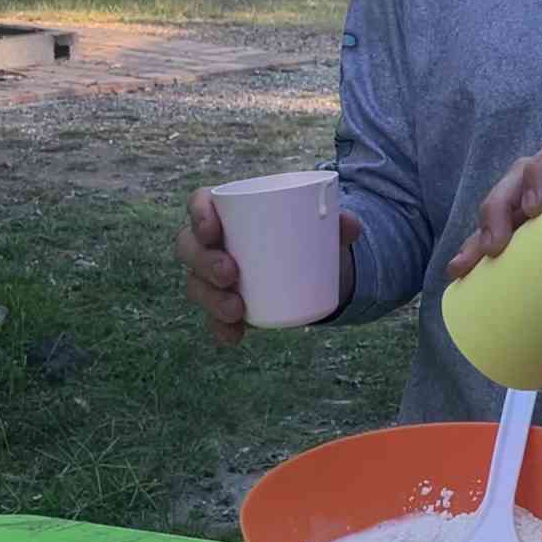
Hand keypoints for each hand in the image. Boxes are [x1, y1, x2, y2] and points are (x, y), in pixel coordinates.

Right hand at [175, 189, 361, 345]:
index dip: (198, 215)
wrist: (312, 268)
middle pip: (189, 247)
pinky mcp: (223, 303)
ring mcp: (212, 275)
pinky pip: (212, 318)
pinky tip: (233, 337)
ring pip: (196, 284)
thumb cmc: (305, 233)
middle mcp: (210, 242)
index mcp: (227, 210)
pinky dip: (221, 329)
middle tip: (230, 273)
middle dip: (204, 262)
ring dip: (210, 299)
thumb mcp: (322, 224)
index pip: (199, 204)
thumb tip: (352, 226)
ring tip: (237, 309)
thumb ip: (339, 222)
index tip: (213, 229)